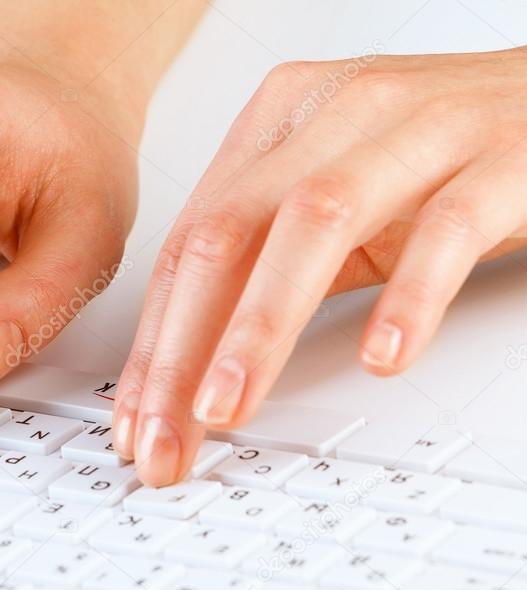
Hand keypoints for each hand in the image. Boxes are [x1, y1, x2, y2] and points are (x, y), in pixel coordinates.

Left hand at [114, 45, 526, 485]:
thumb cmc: (437, 160)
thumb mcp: (335, 211)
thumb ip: (268, 268)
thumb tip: (191, 364)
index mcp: (278, 125)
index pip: (189, 245)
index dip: (153, 341)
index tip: (137, 420)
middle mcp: (334, 116)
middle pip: (227, 235)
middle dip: (181, 350)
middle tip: (164, 437)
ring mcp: (417, 130)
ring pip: (315, 224)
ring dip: (260, 327)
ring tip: (228, 407)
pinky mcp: (501, 157)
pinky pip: (445, 229)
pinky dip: (409, 297)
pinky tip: (380, 357)